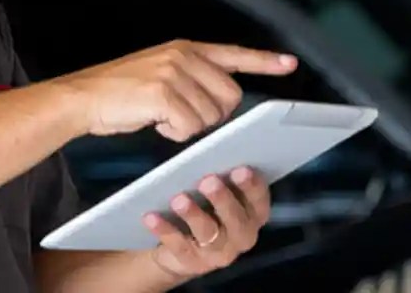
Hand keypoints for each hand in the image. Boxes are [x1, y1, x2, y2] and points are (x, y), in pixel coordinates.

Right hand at [57, 40, 296, 141]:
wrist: (83, 97)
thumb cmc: (121, 94)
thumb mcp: (160, 75)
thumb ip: (191, 78)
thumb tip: (222, 103)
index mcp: (186, 49)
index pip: (234, 54)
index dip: (264, 61)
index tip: (289, 64)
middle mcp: (184, 56)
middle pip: (230, 97)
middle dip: (213, 115)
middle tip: (181, 116)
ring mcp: (174, 73)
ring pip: (211, 116)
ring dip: (189, 126)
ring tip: (161, 116)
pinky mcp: (163, 93)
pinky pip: (189, 127)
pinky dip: (174, 134)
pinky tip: (154, 123)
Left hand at [143, 166, 269, 280]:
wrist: (181, 248)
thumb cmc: (205, 207)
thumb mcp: (217, 192)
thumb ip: (221, 175)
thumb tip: (213, 146)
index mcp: (252, 215)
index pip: (259, 201)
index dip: (252, 186)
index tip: (240, 169)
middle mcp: (241, 236)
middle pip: (237, 220)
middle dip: (223, 199)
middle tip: (208, 180)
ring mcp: (218, 253)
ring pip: (209, 233)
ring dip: (194, 214)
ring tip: (179, 198)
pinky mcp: (193, 263)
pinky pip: (179, 245)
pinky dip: (164, 230)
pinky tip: (151, 216)